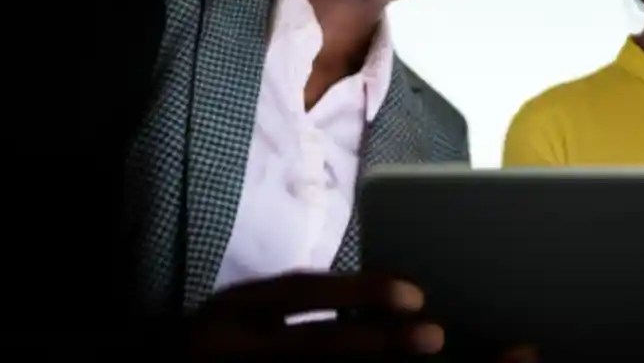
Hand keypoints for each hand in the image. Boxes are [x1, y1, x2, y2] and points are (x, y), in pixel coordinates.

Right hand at [185, 271, 443, 359]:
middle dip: (380, 342)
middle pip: (318, 348)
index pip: (302, 292)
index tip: (414, 295)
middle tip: (434, 335)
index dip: (362, 291)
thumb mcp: (239, 311)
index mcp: (232, 310)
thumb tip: (374, 308)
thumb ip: (289, 307)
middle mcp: (234, 351)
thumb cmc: (210, 343)